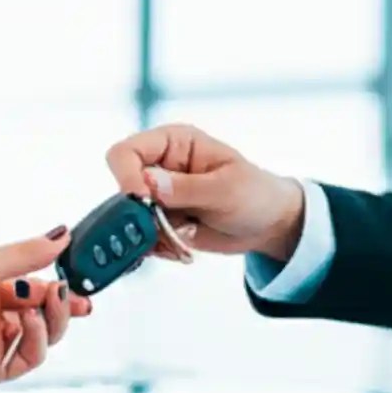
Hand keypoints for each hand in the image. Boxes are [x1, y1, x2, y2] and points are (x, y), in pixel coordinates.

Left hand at [0, 227, 92, 392]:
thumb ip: (24, 254)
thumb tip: (61, 236)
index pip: (36, 286)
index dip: (59, 285)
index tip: (78, 278)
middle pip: (44, 314)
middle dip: (62, 306)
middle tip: (68, 297)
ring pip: (41, 339)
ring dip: (50, 322)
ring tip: (43, 308)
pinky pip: (25, 360)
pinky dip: (34, 343)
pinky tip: (25, 326)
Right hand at [106, 123, 305, 261]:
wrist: (269, 225)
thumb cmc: (255, 194)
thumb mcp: (226, 189)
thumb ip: (186, 187)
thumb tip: (148, 183)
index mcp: (174, 143)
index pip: (127, 151)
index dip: (126, 175)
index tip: (140, 200)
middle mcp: (160, 166)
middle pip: (122, 187)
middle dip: (138, 214)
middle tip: (161, 230)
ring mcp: (158, 197)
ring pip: (130, 218)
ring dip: (150, 235)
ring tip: (179, 241)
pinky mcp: (161, 221)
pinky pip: (142, 237)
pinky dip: (157, 247)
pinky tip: (180, 249)